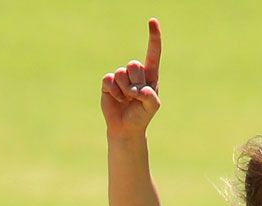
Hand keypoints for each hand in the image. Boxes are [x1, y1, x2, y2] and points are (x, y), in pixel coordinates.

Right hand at [101, 17, 161, 135]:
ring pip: (121, 73)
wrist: (125, 128)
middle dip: (135, 83)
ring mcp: (121, 76)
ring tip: (126, 99)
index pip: (153, 53)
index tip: (152, 21)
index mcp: (150, 75)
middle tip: (134, 97)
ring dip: (124, 90)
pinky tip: (116, 99)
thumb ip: (150, 97)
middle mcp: (136, 73)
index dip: (153, 37)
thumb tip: (140, 89)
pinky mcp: (108, 82)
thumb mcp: (152, 107)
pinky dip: (114, 92)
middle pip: (134, 65)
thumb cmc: (141, 116)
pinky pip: (109, 79)